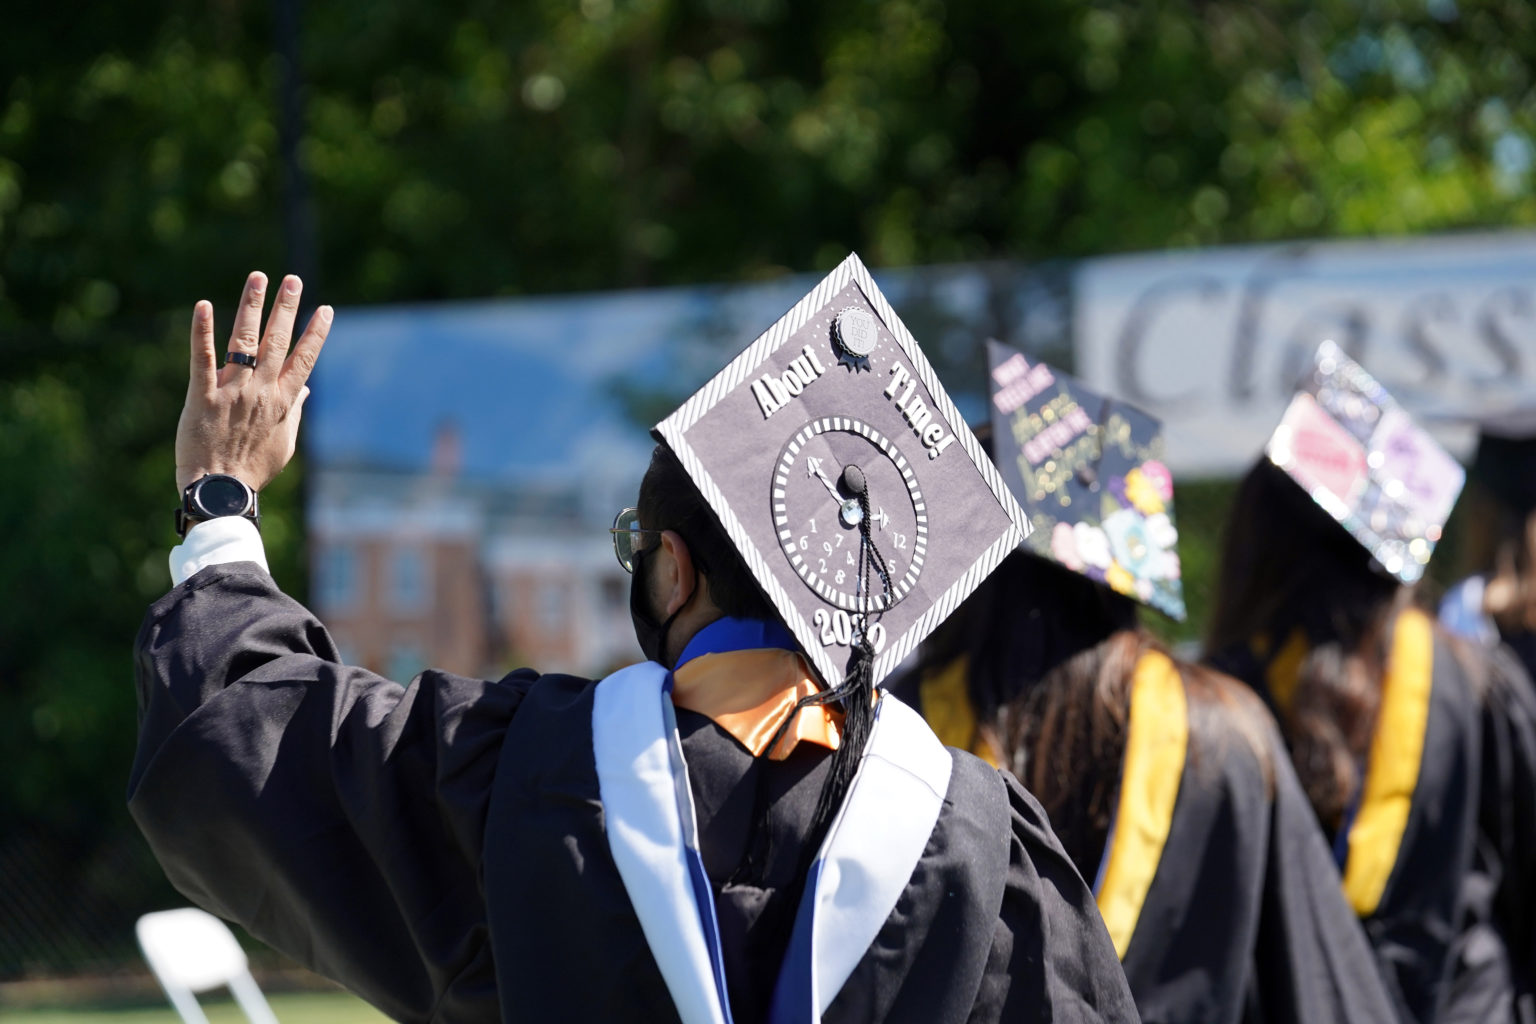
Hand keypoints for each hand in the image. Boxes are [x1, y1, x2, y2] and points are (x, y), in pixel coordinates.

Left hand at [174, 272, 331, 492]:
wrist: (220, 491)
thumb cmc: (253, 470)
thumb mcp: (284, 444)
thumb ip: (295, 412)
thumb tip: (305, 389)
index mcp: (284, 403)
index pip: (304, 360)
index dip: (315, 333)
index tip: (324, 309)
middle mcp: (261, 391)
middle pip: (277, 341)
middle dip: (286, 308)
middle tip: (292, 280)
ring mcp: (233, 392)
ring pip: (245, 341)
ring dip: (252, 306)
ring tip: (259, 278)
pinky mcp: (203, 396)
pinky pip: (202, 358)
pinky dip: (204, 331)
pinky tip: (205, 305)